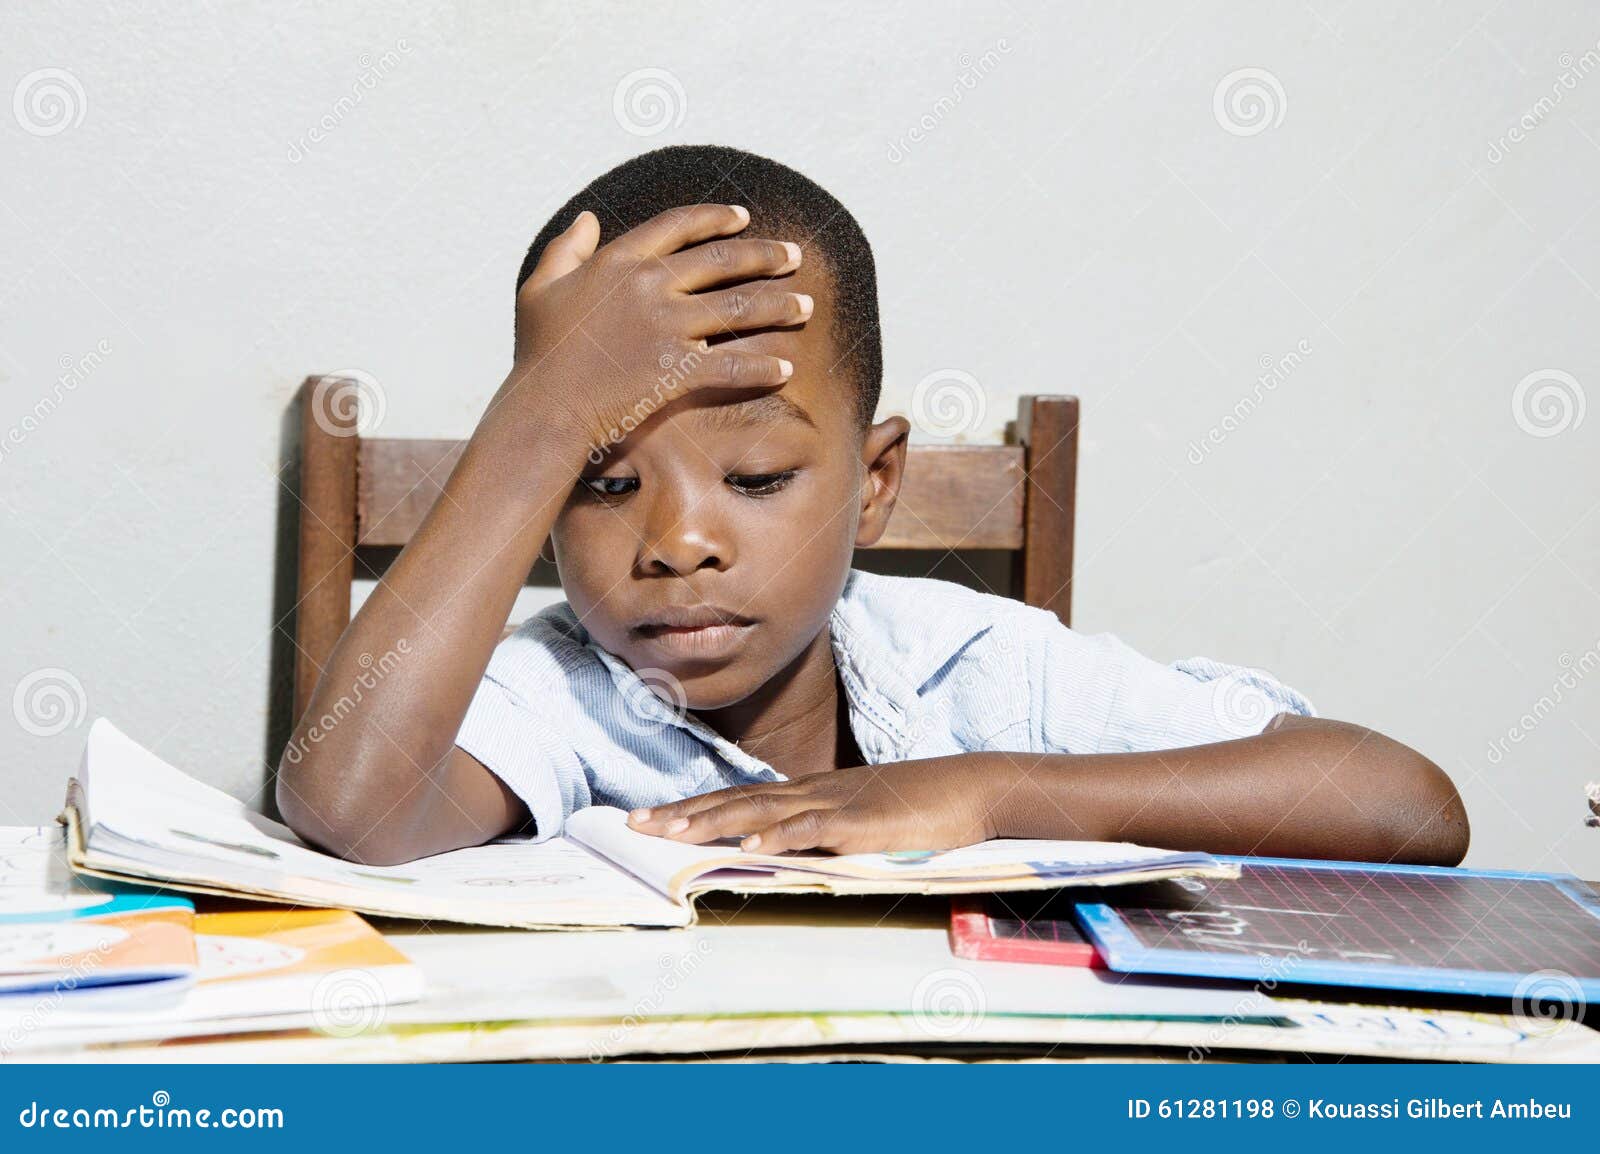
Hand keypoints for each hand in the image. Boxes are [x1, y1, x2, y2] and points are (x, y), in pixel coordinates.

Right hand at [492, 203, 809, 460]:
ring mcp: (666, 327)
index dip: (716, 218)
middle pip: (722, 260)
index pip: (678, 226)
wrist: (544, 406)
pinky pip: (732, 365)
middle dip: (766, 255)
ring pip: (738, 307)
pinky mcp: (676, 369)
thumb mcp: (540, 287)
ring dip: (778, 306)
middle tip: (795, 257)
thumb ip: (566, 248)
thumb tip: (587, 218)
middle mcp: (649, 285)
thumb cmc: (540, 352)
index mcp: (620, 261)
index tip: (744, 218)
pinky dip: (762, 368)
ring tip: (805, 307)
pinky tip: (785, 369)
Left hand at [626, 756, 1013, 854]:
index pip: (737, 799)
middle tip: (634, 826)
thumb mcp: (858, 819)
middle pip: (734, 801)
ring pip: (761, 811)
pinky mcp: (860, 822)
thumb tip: (781, 851)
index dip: (691, 808)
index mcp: (808, 794)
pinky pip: (812, 829)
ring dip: (713, 822)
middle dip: (682, 813)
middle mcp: (811, 793)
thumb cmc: (919, 808)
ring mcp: (835, 804)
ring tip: (671, 834)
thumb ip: (821, 832)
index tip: (649, 817)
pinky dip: (778, 837)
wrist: (971, 788)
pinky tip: (749, 847)